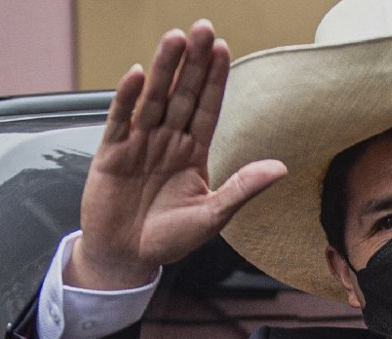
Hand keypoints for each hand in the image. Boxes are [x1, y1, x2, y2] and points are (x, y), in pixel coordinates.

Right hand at [68, 19, 286, 289]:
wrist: (127, 257)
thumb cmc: (169, 239)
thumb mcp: (212, 216)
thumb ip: (242, 189)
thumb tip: (280, 168)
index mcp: (193, 152)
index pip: (207, 108)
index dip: (214, 80)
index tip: (223, 49)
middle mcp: (167, 141)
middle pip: (182, 95)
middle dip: (193, 63)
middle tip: (202, 29)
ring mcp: (139, 144)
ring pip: (154, 99)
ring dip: (164, 69)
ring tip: (175, 39)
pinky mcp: (111, 154)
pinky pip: (121, 121)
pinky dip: (128, 99)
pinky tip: (138, 74)